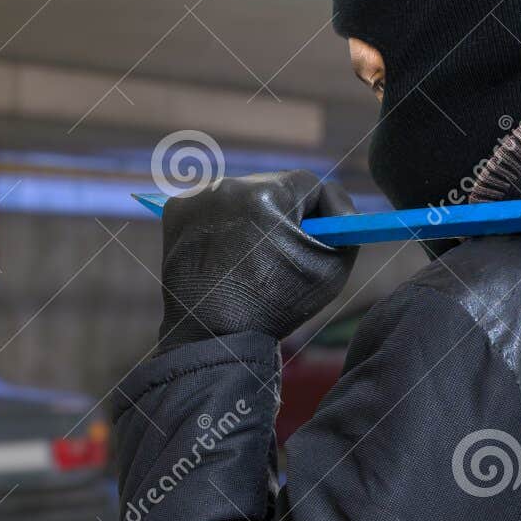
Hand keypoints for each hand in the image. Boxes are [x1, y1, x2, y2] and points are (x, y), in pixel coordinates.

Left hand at [156, 172, 358, 352]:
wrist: (211, 335)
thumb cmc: (276, 305)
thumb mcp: (333, 267)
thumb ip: (345, 227)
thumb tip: (339, 210)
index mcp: (268, 193)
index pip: (309, 184)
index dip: (324, 209)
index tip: (326, 233)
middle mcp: (228, 185)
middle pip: (273, 188)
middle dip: (286, 215)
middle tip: (290, 249)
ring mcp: (197, 198)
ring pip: (242, 198)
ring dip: (254, 220)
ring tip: (254, 259)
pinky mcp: (175, 212)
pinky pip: (213, 210)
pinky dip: (223, 227)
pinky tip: (226, 257)